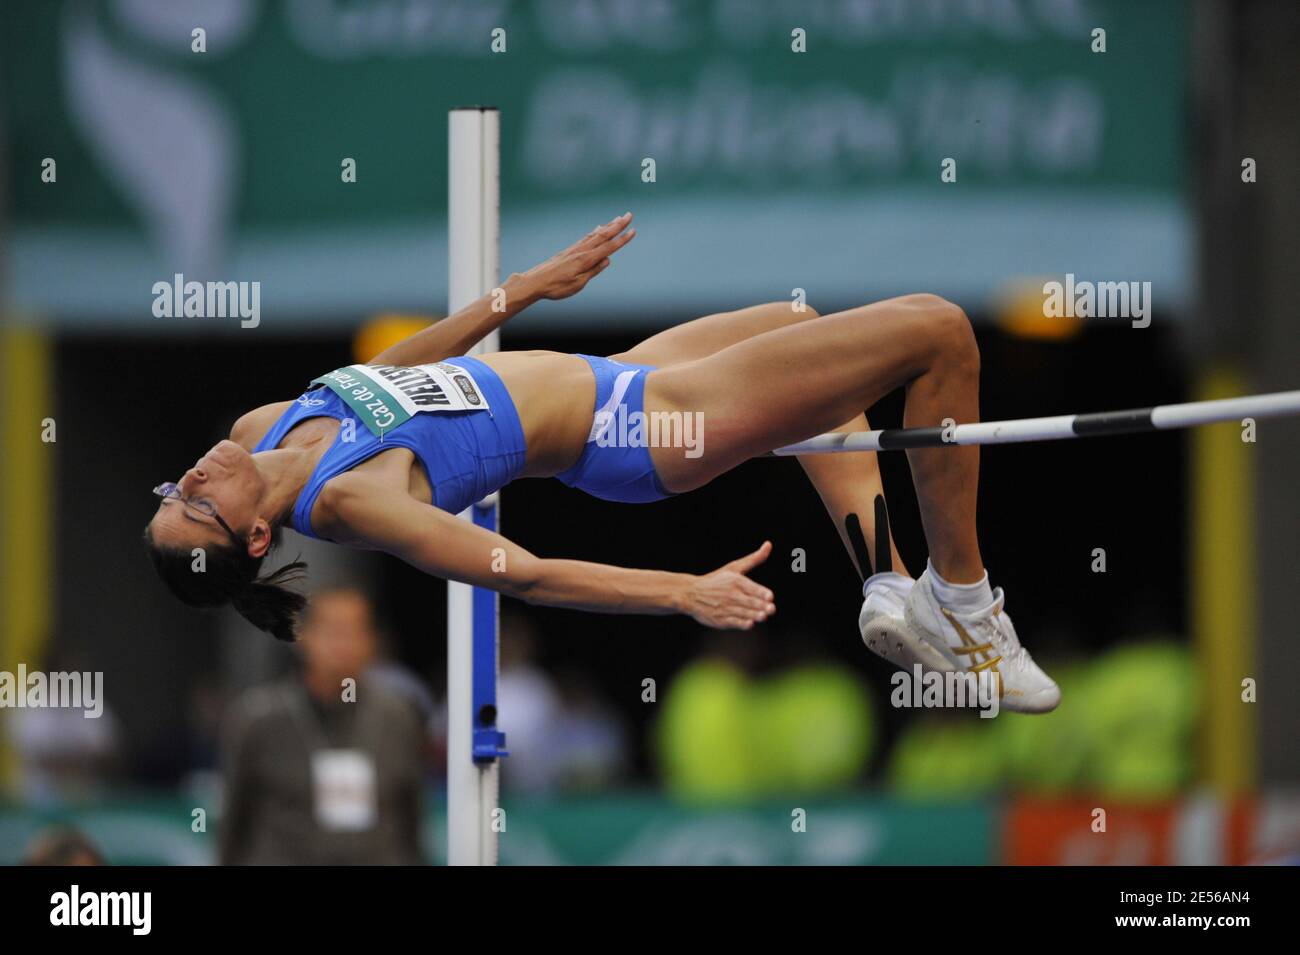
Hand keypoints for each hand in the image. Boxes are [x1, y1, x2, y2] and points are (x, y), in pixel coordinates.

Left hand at [518, 213, 635, 299]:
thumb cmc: (556, 286)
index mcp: (585, 259)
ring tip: (618, 218)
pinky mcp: (570, 250)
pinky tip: (599, 228)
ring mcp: (575, 249)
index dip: (622, 239)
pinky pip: (586, 237)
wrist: (535, 281)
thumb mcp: (578, 283)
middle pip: (603, 235)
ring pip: (595, 234)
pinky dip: (596, 231)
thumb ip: (593, 271)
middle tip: (629, 215)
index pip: (608, 247)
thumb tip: (607, 260)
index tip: (633, 230)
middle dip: (618, 225)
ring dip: (608, 226)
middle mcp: (581, 251)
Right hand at [682, 541, 775, 629]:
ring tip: (763, 616)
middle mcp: (731, 594)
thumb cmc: (715, 580)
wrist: (691, 594)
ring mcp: (725, 608)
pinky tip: (749, 624)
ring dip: (754, 615)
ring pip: (743, 613)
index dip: (762, 592)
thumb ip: (754, 559)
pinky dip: (741, 623)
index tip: (770, 596)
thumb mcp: (734, 567)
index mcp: (735, 581)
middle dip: (761, 606)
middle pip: (750, 602)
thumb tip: (769, 545)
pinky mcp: (720, 620)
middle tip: (771, 609)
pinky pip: (733, 622)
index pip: (751, 587)